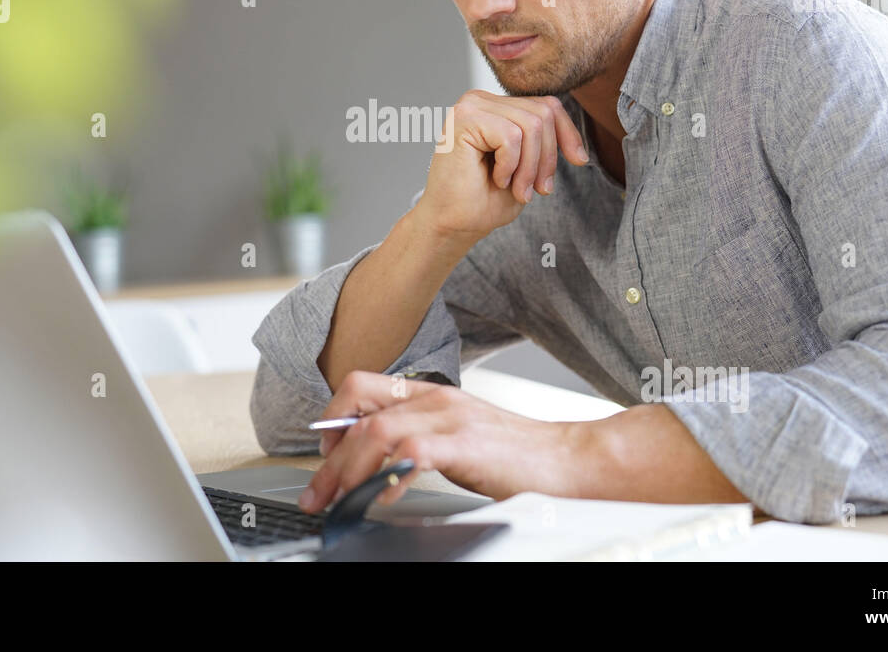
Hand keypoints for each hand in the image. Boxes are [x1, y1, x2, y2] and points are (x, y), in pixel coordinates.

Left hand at [298, 370, 584, 512]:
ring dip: (344, 470)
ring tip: (335, 501)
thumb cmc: (519, 455)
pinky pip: (408, 453)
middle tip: (317, 490)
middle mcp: (435, 398)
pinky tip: (380, 499)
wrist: (570, 460)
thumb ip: (421, 440)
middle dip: (327, 454)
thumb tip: (379, 464)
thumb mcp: (459, 436)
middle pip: (357, 406)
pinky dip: (385, 476)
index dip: (332, 420)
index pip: (361, 386)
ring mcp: (448, 418)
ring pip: (373, 431)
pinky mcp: (463, 444)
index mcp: (431, 393)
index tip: (325, 457)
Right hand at [414, 90, 588, 244]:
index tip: (579, 160)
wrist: (452, 225)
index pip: (546, 105)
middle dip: (548, 157)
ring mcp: (471, 106)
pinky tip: (496, 178)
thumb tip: (574, 136)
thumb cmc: (483, 201)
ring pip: (532, 125)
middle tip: (537, 189)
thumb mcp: (527, 167)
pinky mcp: (464, 119)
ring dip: (530, 167)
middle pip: (543, 113)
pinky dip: (510, 165)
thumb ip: (543, 142)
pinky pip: (511, 136)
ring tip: (516, 189)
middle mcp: (481, 100)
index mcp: (495, 108)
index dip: (568, 133)